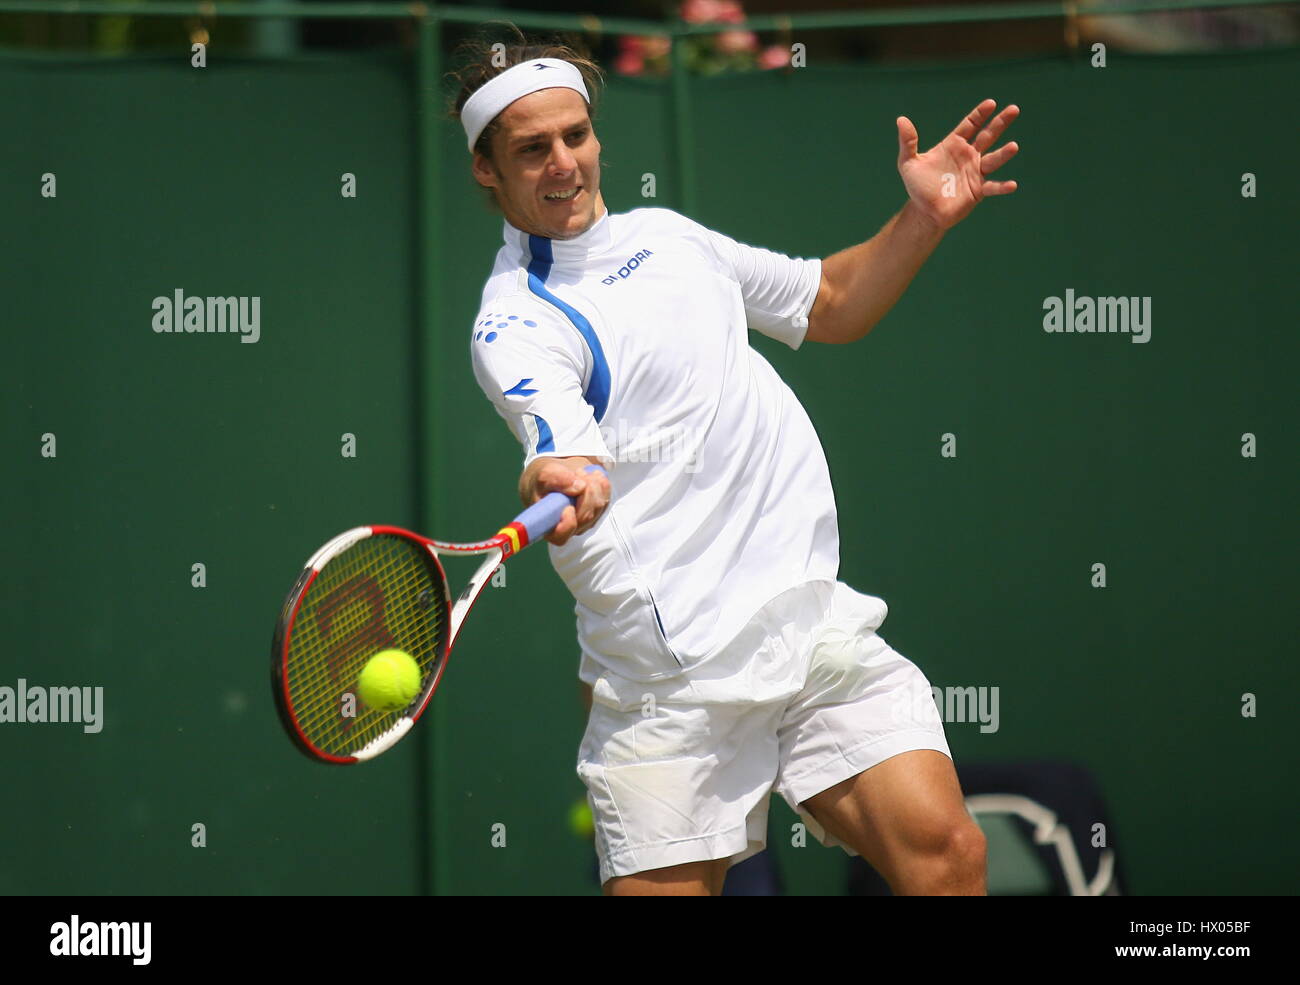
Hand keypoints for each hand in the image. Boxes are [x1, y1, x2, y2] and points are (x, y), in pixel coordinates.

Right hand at [530, 460, 610, 546]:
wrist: (553, 477)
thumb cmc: (544, 481)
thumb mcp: (544, 475)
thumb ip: (557, 479)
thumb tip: (579, 487)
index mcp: (549, 525)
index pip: (561, 536)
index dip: (568, 524)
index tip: (568, 507)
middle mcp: (569, 528)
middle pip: (586, 516)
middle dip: (585, 491)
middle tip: (577, 473)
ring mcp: (585, 521)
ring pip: (598, 506)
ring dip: (593, 484)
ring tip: (580, 473)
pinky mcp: (596, 511)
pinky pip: (606, 498)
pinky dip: (601, 484)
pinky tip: (590, 476)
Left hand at [897, 99, 1019, 230]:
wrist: (923, 211)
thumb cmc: (918, 186)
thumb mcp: (908, 162)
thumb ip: (907, 142)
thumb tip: (901, 120)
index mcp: (954, 145)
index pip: (970, 125)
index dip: (980, 114)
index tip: (991, 103)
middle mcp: (968, 156)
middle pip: (988, 135)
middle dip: (1000, 123)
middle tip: (1014, 109)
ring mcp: (975, 172)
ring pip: (993, 160)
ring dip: (1004, 154)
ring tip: (1014, 146)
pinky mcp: (978, 191)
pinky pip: (992, 187)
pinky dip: (1002, 187)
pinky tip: (1012, 185)